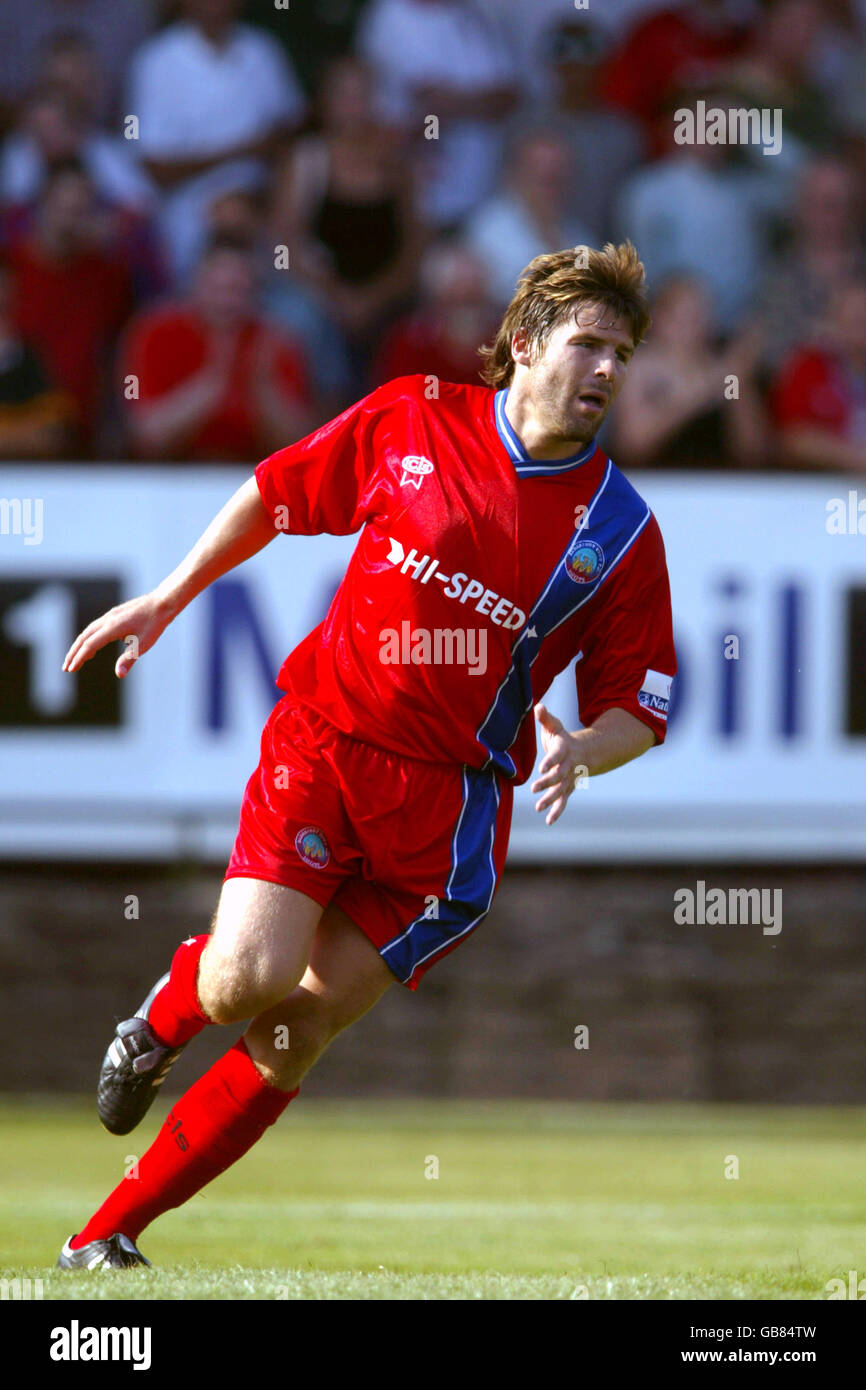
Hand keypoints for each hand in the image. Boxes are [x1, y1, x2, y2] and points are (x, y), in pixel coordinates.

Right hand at [62, 592, 174, 678]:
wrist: (162, 603)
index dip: (79, 658)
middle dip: (73, 654)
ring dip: (80, 646)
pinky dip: (88, 638)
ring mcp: (109, 616)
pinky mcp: (114, 615)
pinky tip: (92, 646)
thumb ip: (129, 659)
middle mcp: (107, 620)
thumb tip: (119, 675)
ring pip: (88, 632)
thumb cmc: (154, 624)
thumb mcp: (143, 644)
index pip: (89, 645)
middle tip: (66, 668)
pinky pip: (95, 627)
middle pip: (83, 638)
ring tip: (76, 660)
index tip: (71, 670)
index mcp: (112, 628)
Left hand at [530, 702, 586, 824]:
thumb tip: (538, 706)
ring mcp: (569, 778)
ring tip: (538, 807)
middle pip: (559, 775)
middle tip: (534, 788)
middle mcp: (569, 765)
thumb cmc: (562, 738)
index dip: (551, 761)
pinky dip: (557, 811)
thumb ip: (546, 718)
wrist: (583, 752)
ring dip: (551, 799)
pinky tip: (548, 821)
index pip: (558, 755)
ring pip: (561, 790)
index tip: (541, 768)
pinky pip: (563, 801)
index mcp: (565, 749)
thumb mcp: (555, 726)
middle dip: (548, 782)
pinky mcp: (568, 788)